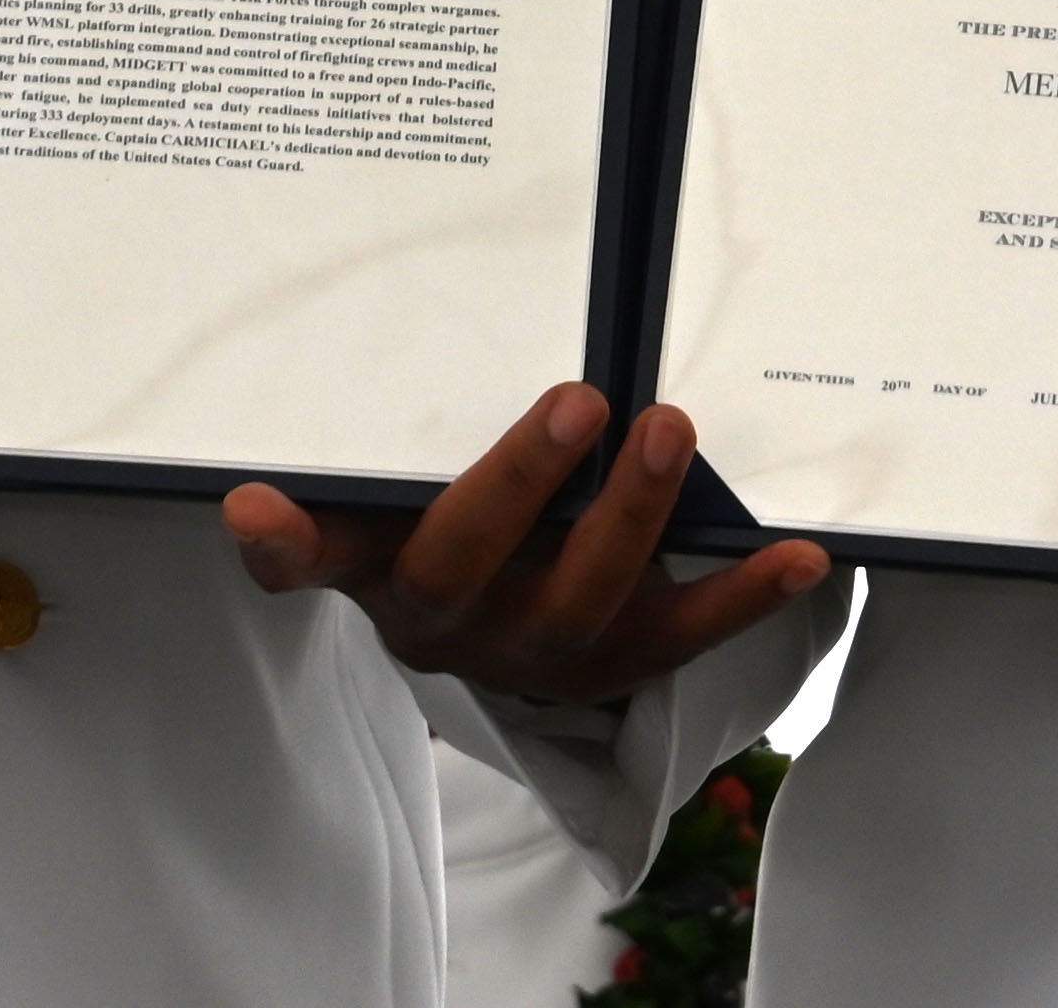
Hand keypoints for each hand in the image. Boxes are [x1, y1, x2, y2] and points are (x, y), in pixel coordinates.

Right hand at [220, 384, 829, 700]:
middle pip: (466, 565)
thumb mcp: (389, 491)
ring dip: (633, 516)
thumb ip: (355, 463)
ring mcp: (539, 649)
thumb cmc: (445, 523)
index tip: (255, 503)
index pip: (308, 558)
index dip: (283, 541)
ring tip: (671, 428)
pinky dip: (747, 594)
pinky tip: (802, 554)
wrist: (504, 627)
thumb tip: (265, 464)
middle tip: (576, 399)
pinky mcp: (623, 659)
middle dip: (521, 483)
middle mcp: (449, 619)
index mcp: (375, 565)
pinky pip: (687, 634)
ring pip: (580, 602)